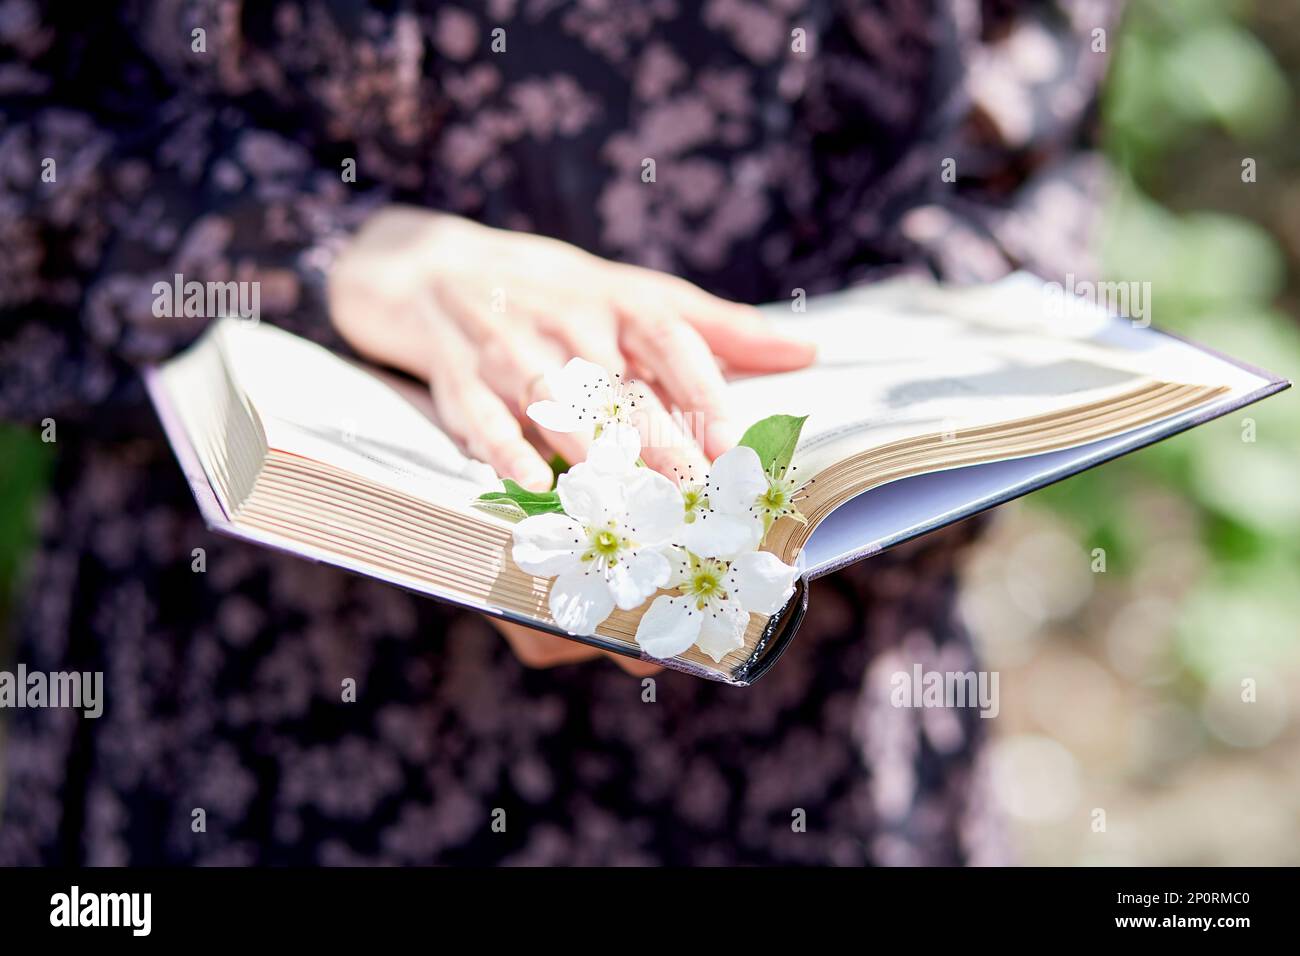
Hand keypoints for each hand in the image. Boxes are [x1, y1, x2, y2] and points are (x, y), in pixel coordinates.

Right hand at [328, 206, 815, 670]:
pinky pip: (478, 412)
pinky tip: (530, 483)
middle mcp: (564, 317)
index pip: (671, 339)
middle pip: (618, 382)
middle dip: (658, 442)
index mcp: (616, 299)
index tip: (734, 445)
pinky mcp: (456, 374)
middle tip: (693, 495)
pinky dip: (502, 447)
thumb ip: (719, 329)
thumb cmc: (558, 295)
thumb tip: (808, 351)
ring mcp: (506, 344)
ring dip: (588, 447)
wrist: (435, 268)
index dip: (705, 390)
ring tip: (624, 499)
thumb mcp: (636, 297)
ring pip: (551, 396)